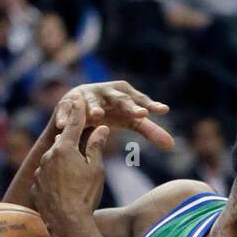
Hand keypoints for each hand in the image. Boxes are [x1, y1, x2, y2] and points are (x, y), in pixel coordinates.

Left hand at [32, 94, 108, 232]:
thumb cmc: (85, 195)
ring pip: (53, 162)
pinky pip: (46, 179)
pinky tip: (64, 193)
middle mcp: (49, 156)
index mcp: (65, 148)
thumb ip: (96, 147)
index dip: (78, 111)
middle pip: (62, 144)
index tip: (78, 98)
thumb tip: (102, 128)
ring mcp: (40, 172)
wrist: (68, 224)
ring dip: (62, 165)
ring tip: (73, 180)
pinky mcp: (36, 187)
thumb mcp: (95, 170)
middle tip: (80, 147)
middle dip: (71, 144)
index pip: (74, 124)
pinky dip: (54, 181)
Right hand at [55, 80, 173, 149]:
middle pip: (120, 98)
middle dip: (129, 105)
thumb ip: (149, 130)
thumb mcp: (129, 120)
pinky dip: (65, 116)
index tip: (162, 110)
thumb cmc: (110, 112)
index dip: (150, 105)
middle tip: (140, 114)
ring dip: (94, 107)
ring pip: (91, 102)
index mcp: (124, 94)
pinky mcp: (68, 103)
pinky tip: (64, 124)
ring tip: (97, 115)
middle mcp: (107, 91)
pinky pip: (66, 110)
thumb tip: (172, 145)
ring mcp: (87, 96)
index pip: (140, 100)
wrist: (80, 105)